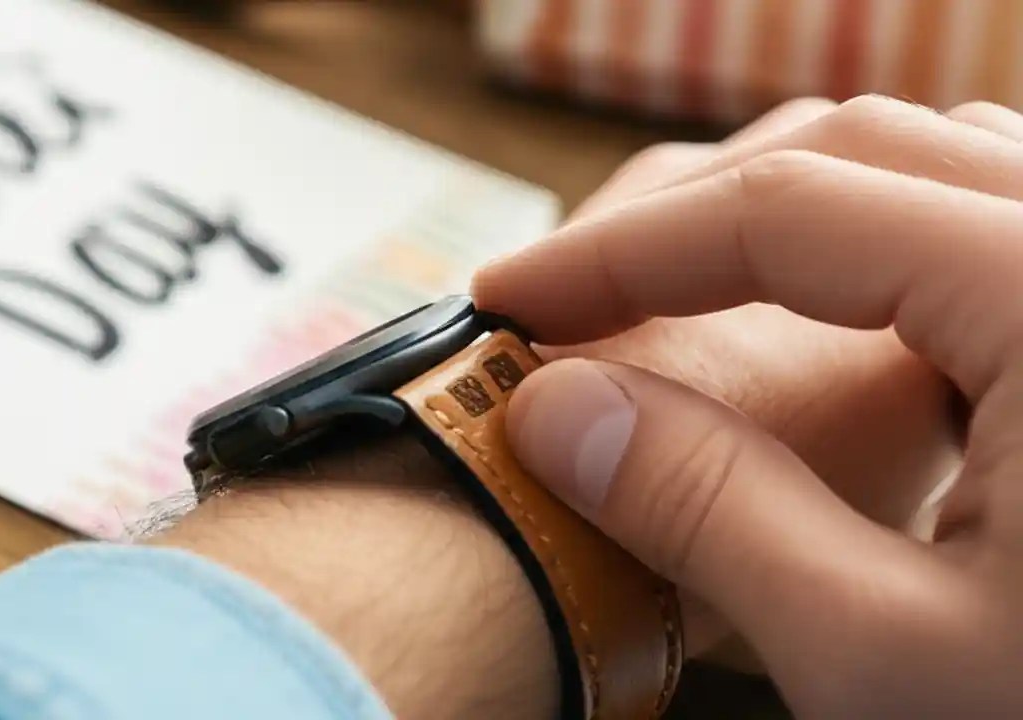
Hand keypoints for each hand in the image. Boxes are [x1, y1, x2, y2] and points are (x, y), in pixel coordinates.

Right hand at [475, 95, 1022, 717]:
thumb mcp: (887, 660)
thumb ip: (708, 511)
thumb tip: (556, 410)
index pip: (787, 211)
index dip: (620, 252)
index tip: (510, 299)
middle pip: (858, 156)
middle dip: (693, 222)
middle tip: (576, 300)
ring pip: (937, 173)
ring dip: (787, 224)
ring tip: (679, 296)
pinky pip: (997, 232)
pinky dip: (882, 256)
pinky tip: (833, 333)